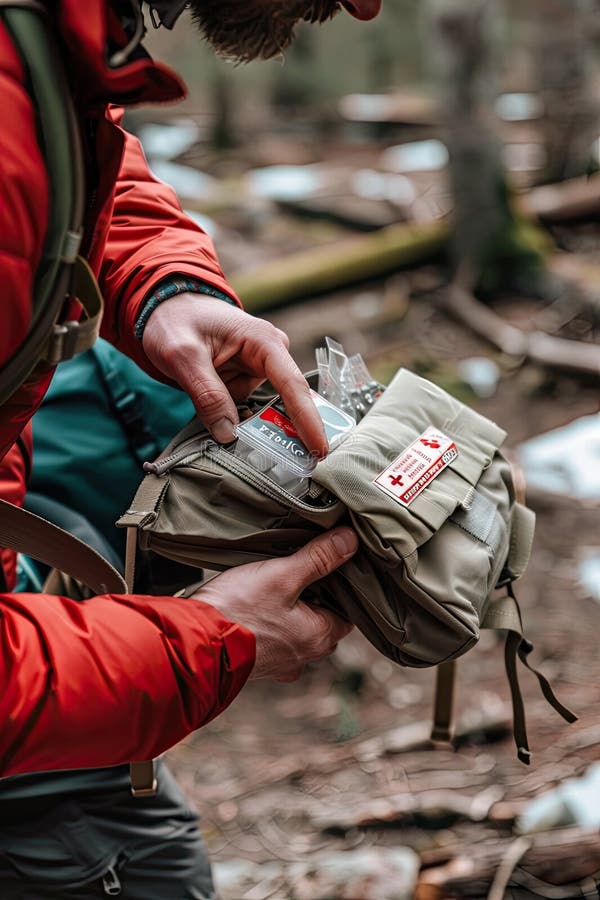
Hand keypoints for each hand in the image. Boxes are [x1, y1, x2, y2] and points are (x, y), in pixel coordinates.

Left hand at [142, 294, 327, 457]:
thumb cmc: (174, 321)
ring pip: (269, 412)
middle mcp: (270, 356)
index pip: (293, 386)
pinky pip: (252, 412)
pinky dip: (248, 429)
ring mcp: (259, 371)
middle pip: (290, 402)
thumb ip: (207, 394)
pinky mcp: (245, 383)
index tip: (320, 451)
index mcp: (264, 342)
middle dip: (293, 434)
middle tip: (300, 469)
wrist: (162, 309)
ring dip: (265, 434)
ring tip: (269, 463)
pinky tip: (245, 446)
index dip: (308, 421)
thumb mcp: (182, 355)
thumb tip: (229, 434)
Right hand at [192, 527, 357, 681]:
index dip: (342, 589)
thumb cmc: (238, 610)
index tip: (332, 567)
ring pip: (298, 632)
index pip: (348, 612)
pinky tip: (259, 607)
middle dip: (318, 601)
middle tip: (305, 573)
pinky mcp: (257, 664)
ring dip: (293, 614)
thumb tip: (351, 540)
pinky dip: (272, 625)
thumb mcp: (282, 575)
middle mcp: (304, 657)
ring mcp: (279, 664)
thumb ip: (318, 558)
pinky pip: (275, 641)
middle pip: (324, 623)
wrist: (193, 644)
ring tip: (280, 586)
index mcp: (319, 637)